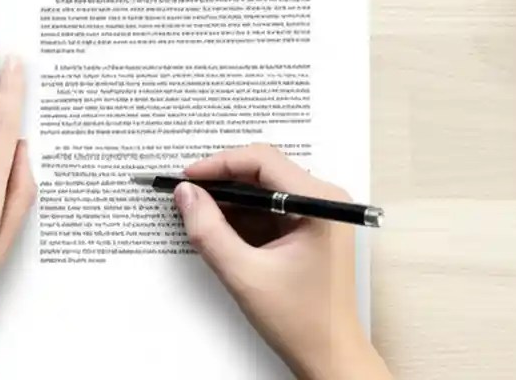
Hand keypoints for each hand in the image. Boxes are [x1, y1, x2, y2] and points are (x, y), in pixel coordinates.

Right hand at [174, 144, 390, 379]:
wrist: (329, 355)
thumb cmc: (300, 320)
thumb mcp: (244, 274)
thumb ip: (209, 231)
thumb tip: (185, 194)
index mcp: (318, 203)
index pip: (262, 161)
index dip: (219, 164)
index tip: (187, 178)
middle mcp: (324, 199)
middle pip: (263, 170)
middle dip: (221, 180)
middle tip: (186, 194)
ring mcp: (318, 213)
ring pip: (264, 188)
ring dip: (230, 198)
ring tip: (197, 211)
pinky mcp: (309, 228)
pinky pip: (269, 207)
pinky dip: (242, 214)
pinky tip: (218, 228)